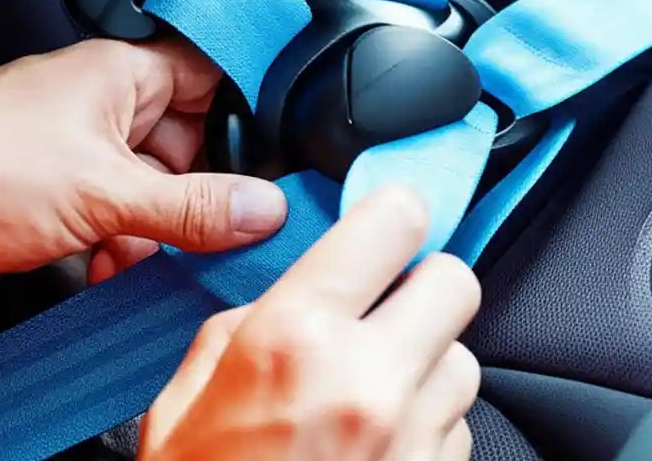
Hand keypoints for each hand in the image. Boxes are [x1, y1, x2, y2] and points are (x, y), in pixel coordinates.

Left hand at [0, 39, 287, 305]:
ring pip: (149, 192)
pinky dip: (118, 251)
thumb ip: (192, 205)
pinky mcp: (50, 202)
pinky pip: (111, 224)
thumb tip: (263, 207)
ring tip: (138, 255)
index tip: (273, 162)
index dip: (246, 114)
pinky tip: (104, 270)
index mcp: (120, 75)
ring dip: (155, 233)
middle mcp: (100, 109)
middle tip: (210, 228)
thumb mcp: (104, 190)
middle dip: (199, 194)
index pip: (210, 76)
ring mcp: (74, 156)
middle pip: (186, 146)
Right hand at [141, 186, 481, 460]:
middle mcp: (368, 382)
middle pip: (455, 281)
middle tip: (387, 305)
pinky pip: (459, 428)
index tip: (388, 220)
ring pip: (464, 360)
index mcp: (295, 339)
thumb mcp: (186, 398)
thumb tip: (295, 290)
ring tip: (373, 392)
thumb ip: (247, 325)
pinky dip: (429, 426)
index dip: (393, 213)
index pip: (393, 223)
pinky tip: (378, 443)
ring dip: (428, 364)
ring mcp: (412, 440)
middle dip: (423, 286)